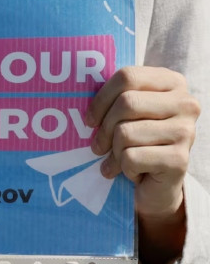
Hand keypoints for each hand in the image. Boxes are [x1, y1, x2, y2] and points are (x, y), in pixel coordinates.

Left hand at [86, 67, 199, 263]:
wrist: (157, 186)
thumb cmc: (137, 144)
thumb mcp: (127, 116)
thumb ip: (114, 99)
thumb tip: (77, 93)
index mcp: (172, 83)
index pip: (127, 77)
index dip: (101, 99)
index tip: (90, 120)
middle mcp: (185, 104)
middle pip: (126, 103)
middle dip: (104, 129)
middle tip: (98, 146)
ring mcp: (186, 132)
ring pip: (126, 133)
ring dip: (114, 152)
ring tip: (120, 160)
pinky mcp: (179, 160)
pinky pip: (131, 158)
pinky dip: (123, 168)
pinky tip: (131, 172)